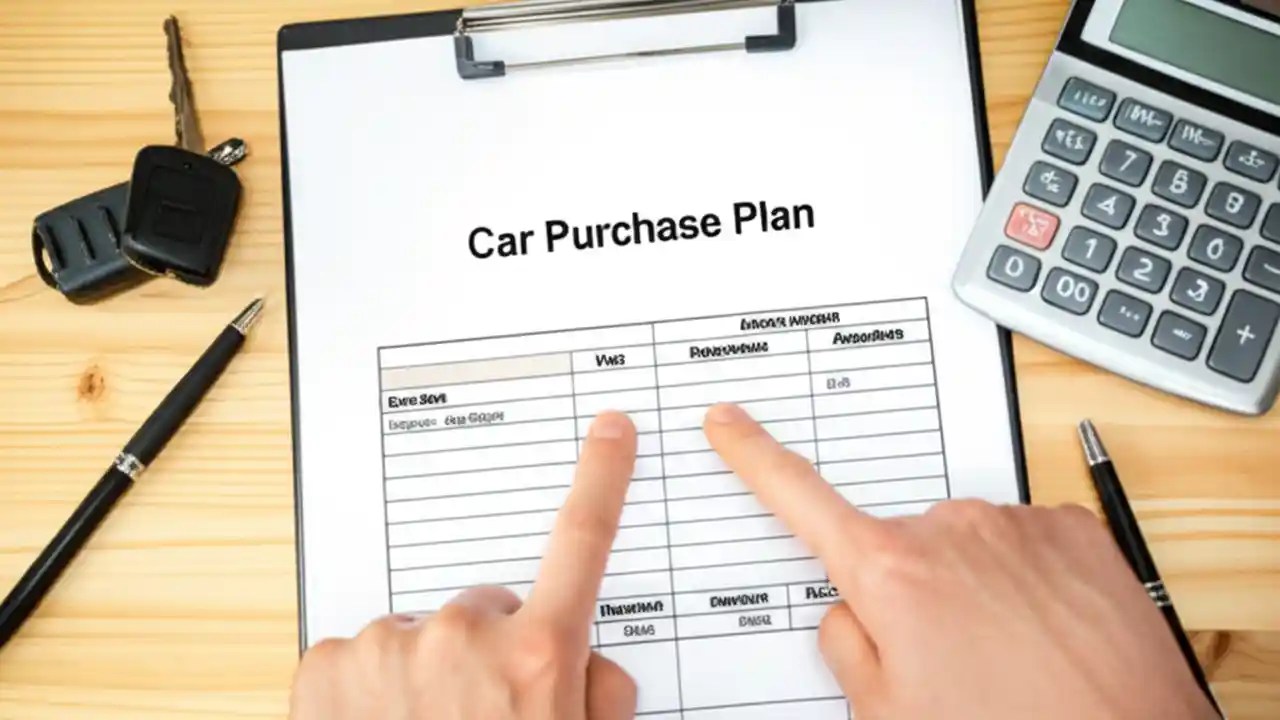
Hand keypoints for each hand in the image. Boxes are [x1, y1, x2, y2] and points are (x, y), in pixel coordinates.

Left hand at [289, 412, 639, 719]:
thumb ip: (598, 690)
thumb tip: (581, 654)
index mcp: (539, 656)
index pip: (583, 542)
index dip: (601, 479)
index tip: (610, 433)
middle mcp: (463, 637)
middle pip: (488, 607)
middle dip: (489, 648)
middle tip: (482, 715)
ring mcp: (389, 647)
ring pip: (421, 635)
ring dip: (425, 673)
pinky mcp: (327, 664)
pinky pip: (362, 656)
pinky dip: (368, 688)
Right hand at [703, 403, 1217, 719]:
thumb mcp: (887, 713)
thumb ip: (846, 645)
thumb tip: (849, 606)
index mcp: (890, 573)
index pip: (799, 498)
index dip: (755, 456)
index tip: (728, 420)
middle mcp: (950, 531)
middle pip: (900, 548)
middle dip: (911, 593)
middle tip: (950, 660)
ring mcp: (1016, 524)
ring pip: (967, 548)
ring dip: (976, 589)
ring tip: (1012, 658)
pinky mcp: (1075, 529)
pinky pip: (1025, 543)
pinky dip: (1029, 580)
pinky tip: (1048, 633)